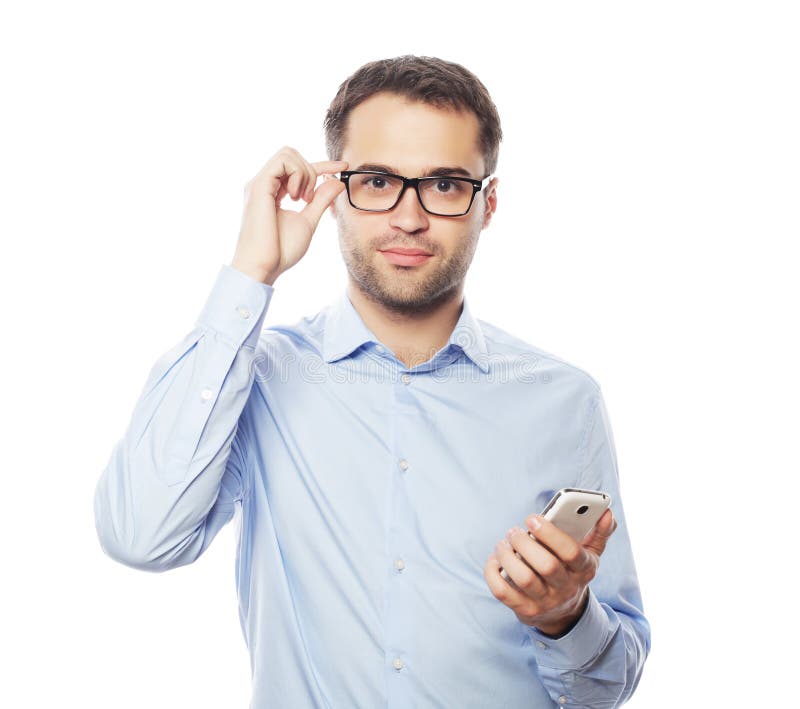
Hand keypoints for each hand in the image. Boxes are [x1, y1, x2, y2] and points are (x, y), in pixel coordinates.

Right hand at [231, 146, 347, 284]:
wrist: (263, 266)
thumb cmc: (280, 251)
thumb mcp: (308, 221)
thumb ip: (321, 201)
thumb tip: (337, 182)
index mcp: (271, 192)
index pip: (297, 168)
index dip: (322, 165)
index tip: (342, 168)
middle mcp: (263, 184)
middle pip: (292, 154)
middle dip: (310, 171)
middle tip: (310, 199)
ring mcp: (259, 183)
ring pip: (288, 153)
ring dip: (304, 173)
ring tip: (302, 199)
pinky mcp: (258, 186)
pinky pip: (283, 161)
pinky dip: (297, 174)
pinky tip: (295, 197)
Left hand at [484, 509, 617, 636]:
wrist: (563, 613)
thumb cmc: (571, 572)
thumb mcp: (590, 555)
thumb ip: (599, 533)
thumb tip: (607, 513)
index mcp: (584, 569)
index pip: (571, 552)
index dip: (550, 533)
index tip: (532, 518)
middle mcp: (566, 588)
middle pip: (547, 566)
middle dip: (525, 544)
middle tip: (513, 530)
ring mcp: (545, 602)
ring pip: (524, 579)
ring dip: (508, 557)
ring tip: (502, 544)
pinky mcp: (525, 610)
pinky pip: (504, 593)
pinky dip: (493, 574)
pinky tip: (494, 560)